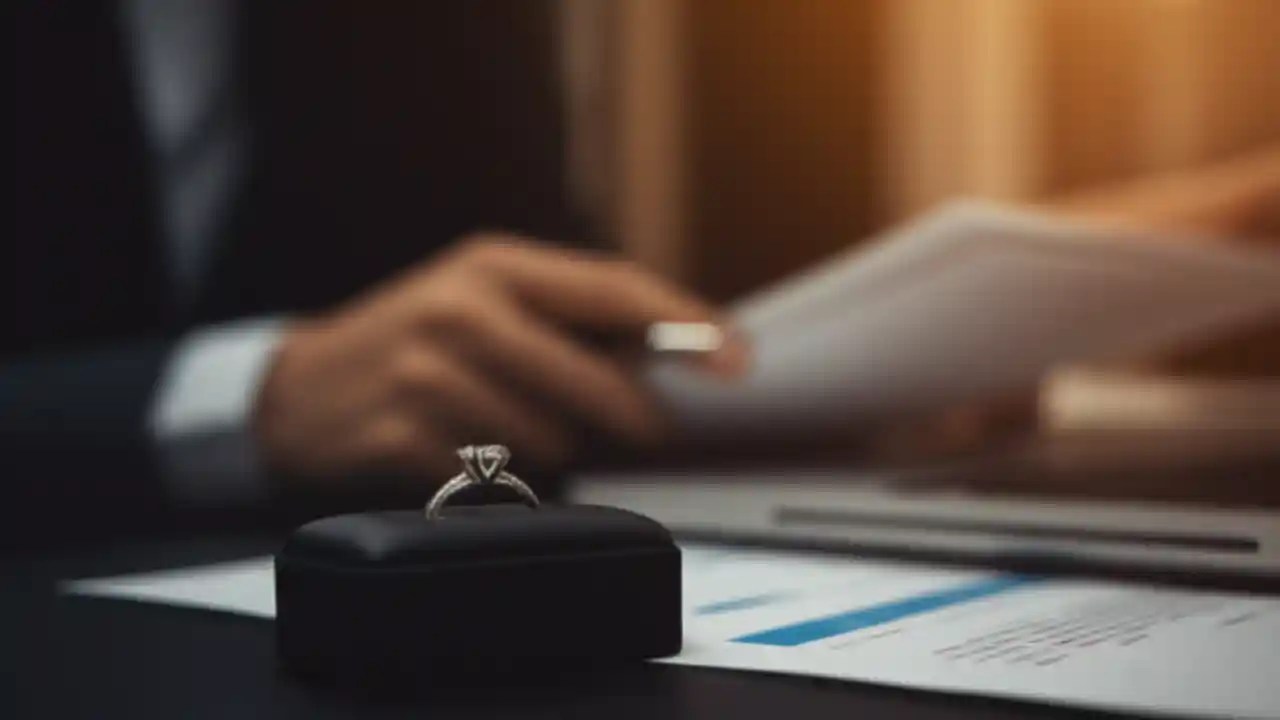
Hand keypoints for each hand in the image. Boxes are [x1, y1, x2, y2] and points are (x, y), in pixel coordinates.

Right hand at [253, 234, 747, 487]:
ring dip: (549, 448)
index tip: (739, 360)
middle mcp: (460, 308)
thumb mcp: (484, 301)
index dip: (685, 325)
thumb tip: (675, 356)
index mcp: (494, 265)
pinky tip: (459, 452)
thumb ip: (571, 321)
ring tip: (507, 428)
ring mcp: (425, 372)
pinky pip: (491, 477)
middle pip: (592, 377)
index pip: (613, 289)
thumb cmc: (416, 340)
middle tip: (651, 431)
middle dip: (631, 415)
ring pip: (547, 438)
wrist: (300, 389)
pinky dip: (493, 477)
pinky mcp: (400, 435)